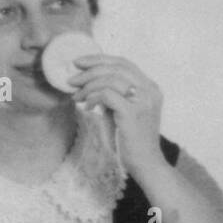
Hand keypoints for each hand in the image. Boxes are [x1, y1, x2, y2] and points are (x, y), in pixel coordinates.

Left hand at [69, 55, 163, 178]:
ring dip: (88, 86)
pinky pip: (106, 94)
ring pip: (110, 78)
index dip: (100, 59)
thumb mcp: (122, 111)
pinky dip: (93, 98)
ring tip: (77, 97)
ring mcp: (143, 101)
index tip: (79, 63)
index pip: (124, 63)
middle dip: (89, 70)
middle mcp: (150, 90)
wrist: (145, 164)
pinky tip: (87, 107)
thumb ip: (112, 95)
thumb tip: (88, 82)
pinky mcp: (133, 113)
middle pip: (116, 67)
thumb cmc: (131, 140)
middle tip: (72, 79)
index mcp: (150, 87)